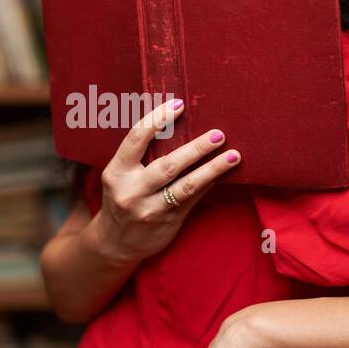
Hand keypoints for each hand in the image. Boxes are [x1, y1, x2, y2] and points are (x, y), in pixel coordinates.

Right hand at [85, 98, 239, 265]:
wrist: (115, 242)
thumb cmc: (122, 197)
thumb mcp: (121, 175)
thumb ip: (142, 155)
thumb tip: (178, 123)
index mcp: (116, 172)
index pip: (136, 138)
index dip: (158, 119)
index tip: (179, 104)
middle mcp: (132, 191)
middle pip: (168, 165)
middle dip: (196, 148)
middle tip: (218, 134)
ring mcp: (151, 209)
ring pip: (186, 186)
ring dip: (212, 169)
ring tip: (234, 156)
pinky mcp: (168, 222)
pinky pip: (193, 199)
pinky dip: (209, 184)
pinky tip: (223, 174)